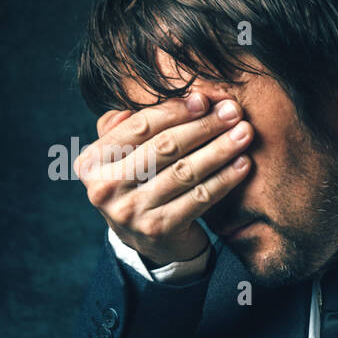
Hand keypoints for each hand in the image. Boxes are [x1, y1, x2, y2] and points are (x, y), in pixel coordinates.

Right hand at [76, 92, 252, 266]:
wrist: (150, 244)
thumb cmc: (141, 186)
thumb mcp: (124, 158)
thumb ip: (130, 126)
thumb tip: (155, 93)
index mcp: (91, 162)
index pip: (138, 127)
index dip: (174, 110)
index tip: (204, 99)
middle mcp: (105, 188)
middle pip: (165, 147)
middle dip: (204, 126)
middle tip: (233, 112)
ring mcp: (131, 212)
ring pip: (186, 172)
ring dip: (220, 149)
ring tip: (245, 133)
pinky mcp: (160, 231)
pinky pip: (200, 198)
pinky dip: (225, 179)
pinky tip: (244, 164)